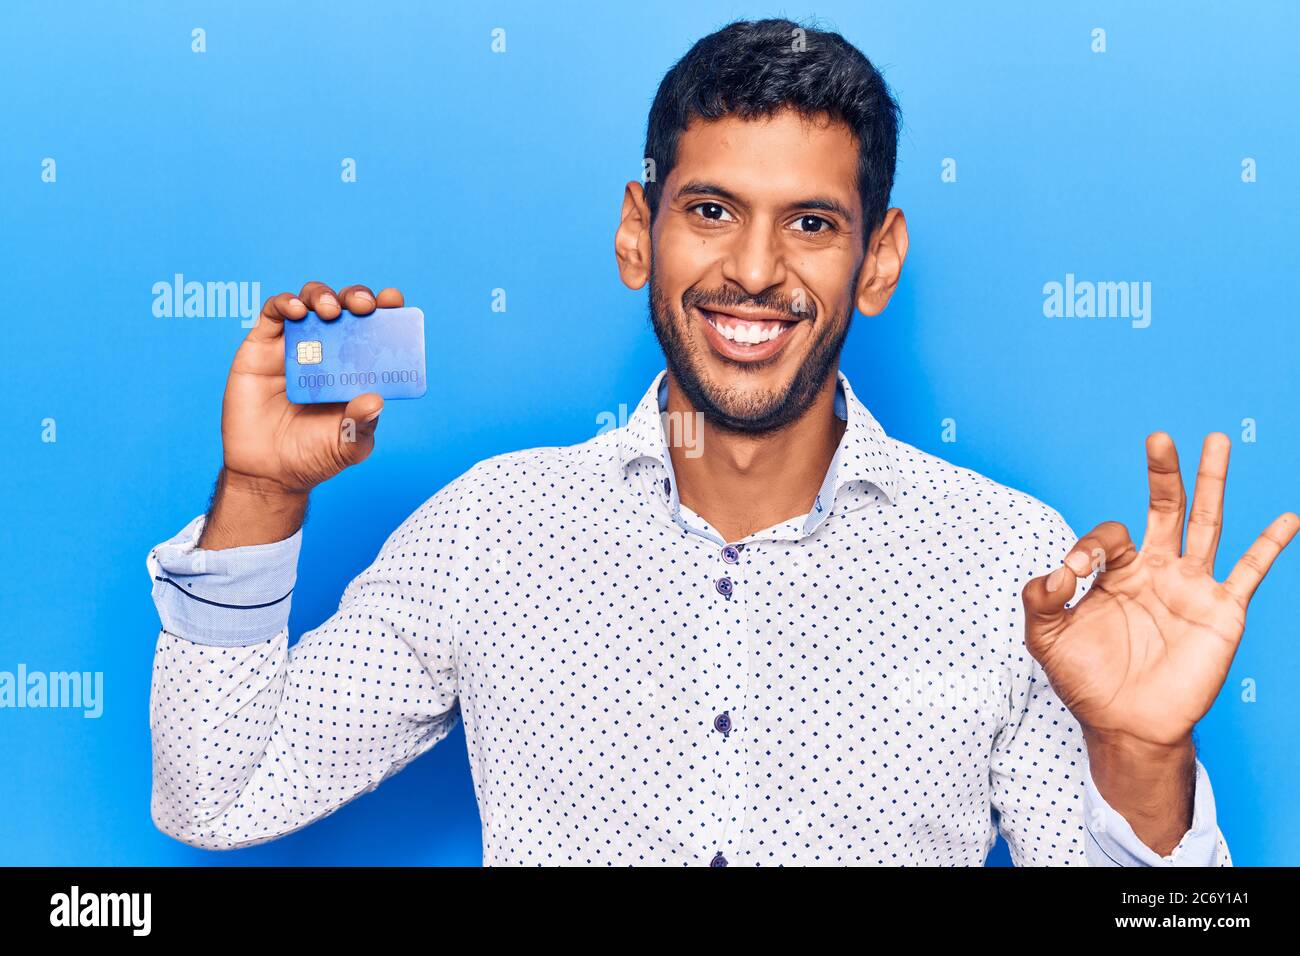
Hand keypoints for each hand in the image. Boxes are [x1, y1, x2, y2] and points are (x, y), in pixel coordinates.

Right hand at [198, 281, 402, 548]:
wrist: (268, 473)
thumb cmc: (314, 456)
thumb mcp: (349, 444)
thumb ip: (363, 424)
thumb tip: (376, 400)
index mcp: (357, 366)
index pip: (376, 328)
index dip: (387, 308)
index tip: (394, 300)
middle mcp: (329, 349)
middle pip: (346, 307)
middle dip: (358, 296)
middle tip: (365, 306)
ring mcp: (295, 345)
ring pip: (310, 301)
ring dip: (323, 296)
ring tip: (330, 311)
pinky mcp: (262, 347)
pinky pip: (272, 313)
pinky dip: (285, 303)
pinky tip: (296, 311)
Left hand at [1022, 432, 1297, 748]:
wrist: (1125, 725)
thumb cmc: (1086, 681)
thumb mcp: (1045, 637)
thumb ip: (1040, 598)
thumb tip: (1059, 569)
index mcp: (1116, 574)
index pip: (1108, 537)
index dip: (1089, 548)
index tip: (1074, 574)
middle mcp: (1156, 571)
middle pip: (1163, 509)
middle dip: (1162, 474)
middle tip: (1159, 437)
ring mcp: (1191, 588)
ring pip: (1206, 525)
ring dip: (1212, 483)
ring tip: (1219, 441)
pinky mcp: (1221, 612)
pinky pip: (1250, 572)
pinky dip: (1270, 545)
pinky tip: (1288, 518)